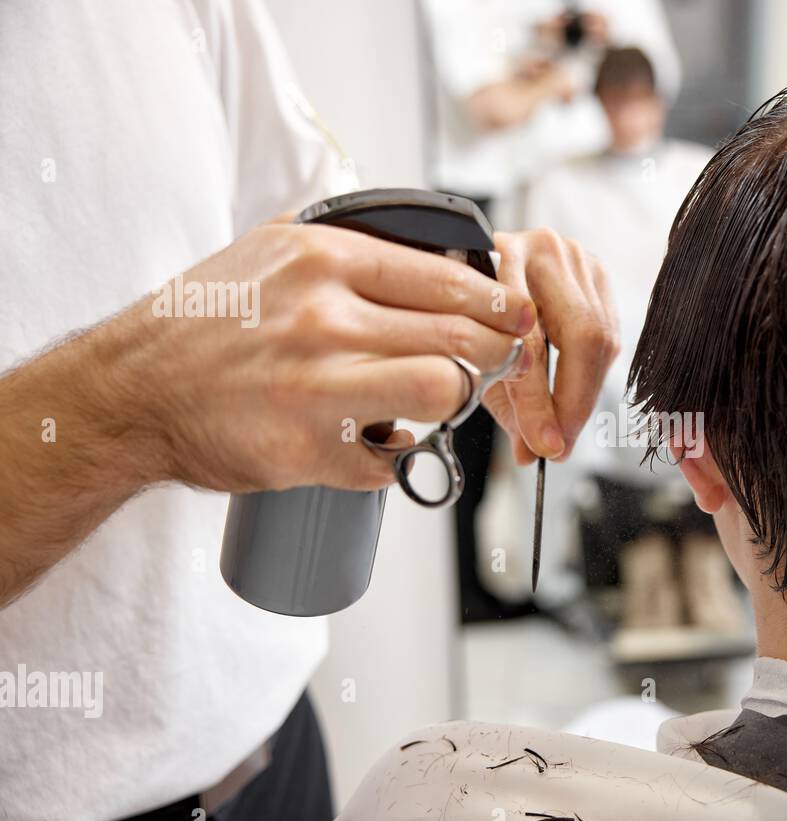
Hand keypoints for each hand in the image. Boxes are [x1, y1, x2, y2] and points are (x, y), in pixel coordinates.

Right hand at [104, 219, 536, 491]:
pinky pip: (390, 457)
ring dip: (450, 403)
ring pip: (441, 391)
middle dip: (493, 356)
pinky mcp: (306, 449)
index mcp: (321, 259)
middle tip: (497, 366)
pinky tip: (368, 442)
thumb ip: (353, 257)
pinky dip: (390, 456)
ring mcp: (315, 386)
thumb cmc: (208, 322)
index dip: (496, 307)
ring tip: (431, 403)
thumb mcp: (274, 256)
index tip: (515, 320)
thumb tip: (446, 271)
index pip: (446, 281)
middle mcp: (322, 317)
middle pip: (459, 338)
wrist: (129, 391)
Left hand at [482, 229, 618, 464]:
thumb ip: (502, 400)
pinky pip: (609, 332)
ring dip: (587, 394)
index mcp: (500, 258)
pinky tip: (577, 398)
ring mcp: (576, 256)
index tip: (542, 445)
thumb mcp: (472, 349)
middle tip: (561, 445)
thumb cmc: (471, 307)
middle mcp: (544, 250)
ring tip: (566, 430)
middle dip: (574, 402)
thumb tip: (528, 453)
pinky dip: (595, 374)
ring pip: (601, 337)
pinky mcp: (597, 271)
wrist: (476, 256)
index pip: (530, 340)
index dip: (538, 400)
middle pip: (582, 336)